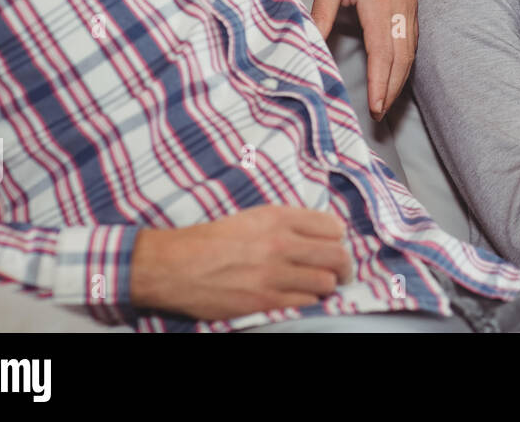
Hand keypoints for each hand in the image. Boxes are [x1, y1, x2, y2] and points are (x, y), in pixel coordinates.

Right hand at [130, 206, 353, 320]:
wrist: (174, 265)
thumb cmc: (212, 239)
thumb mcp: (252, 217)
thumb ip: (287, 223)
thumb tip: (320, 233)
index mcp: (278, 218)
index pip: (332, 226)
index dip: (338, 237)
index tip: (335, 245)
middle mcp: (280, 243)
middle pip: (337, 255)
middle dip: (345, 265)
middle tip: (342, 272)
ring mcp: (273, 274)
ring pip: (326, 281)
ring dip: (328, 285)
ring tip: (322, 286)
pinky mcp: (264, 301)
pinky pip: (306, 302)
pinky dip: (309, 300)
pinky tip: (301, 297)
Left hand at [309, 0, 417, 119]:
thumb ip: (322, 15)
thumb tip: (311, 44)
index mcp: (379, 4)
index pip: (382, 53)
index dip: (379, 83)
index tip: (374, 106)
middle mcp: (399, 9)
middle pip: (401, 59)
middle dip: (391, 90)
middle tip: (380, 115)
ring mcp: (409, 6)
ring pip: (410, 51)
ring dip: (400, 79)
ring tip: (387, 101)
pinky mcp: (411, 3)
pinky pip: (413, 39)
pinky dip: (406, 61)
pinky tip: (397, 72)